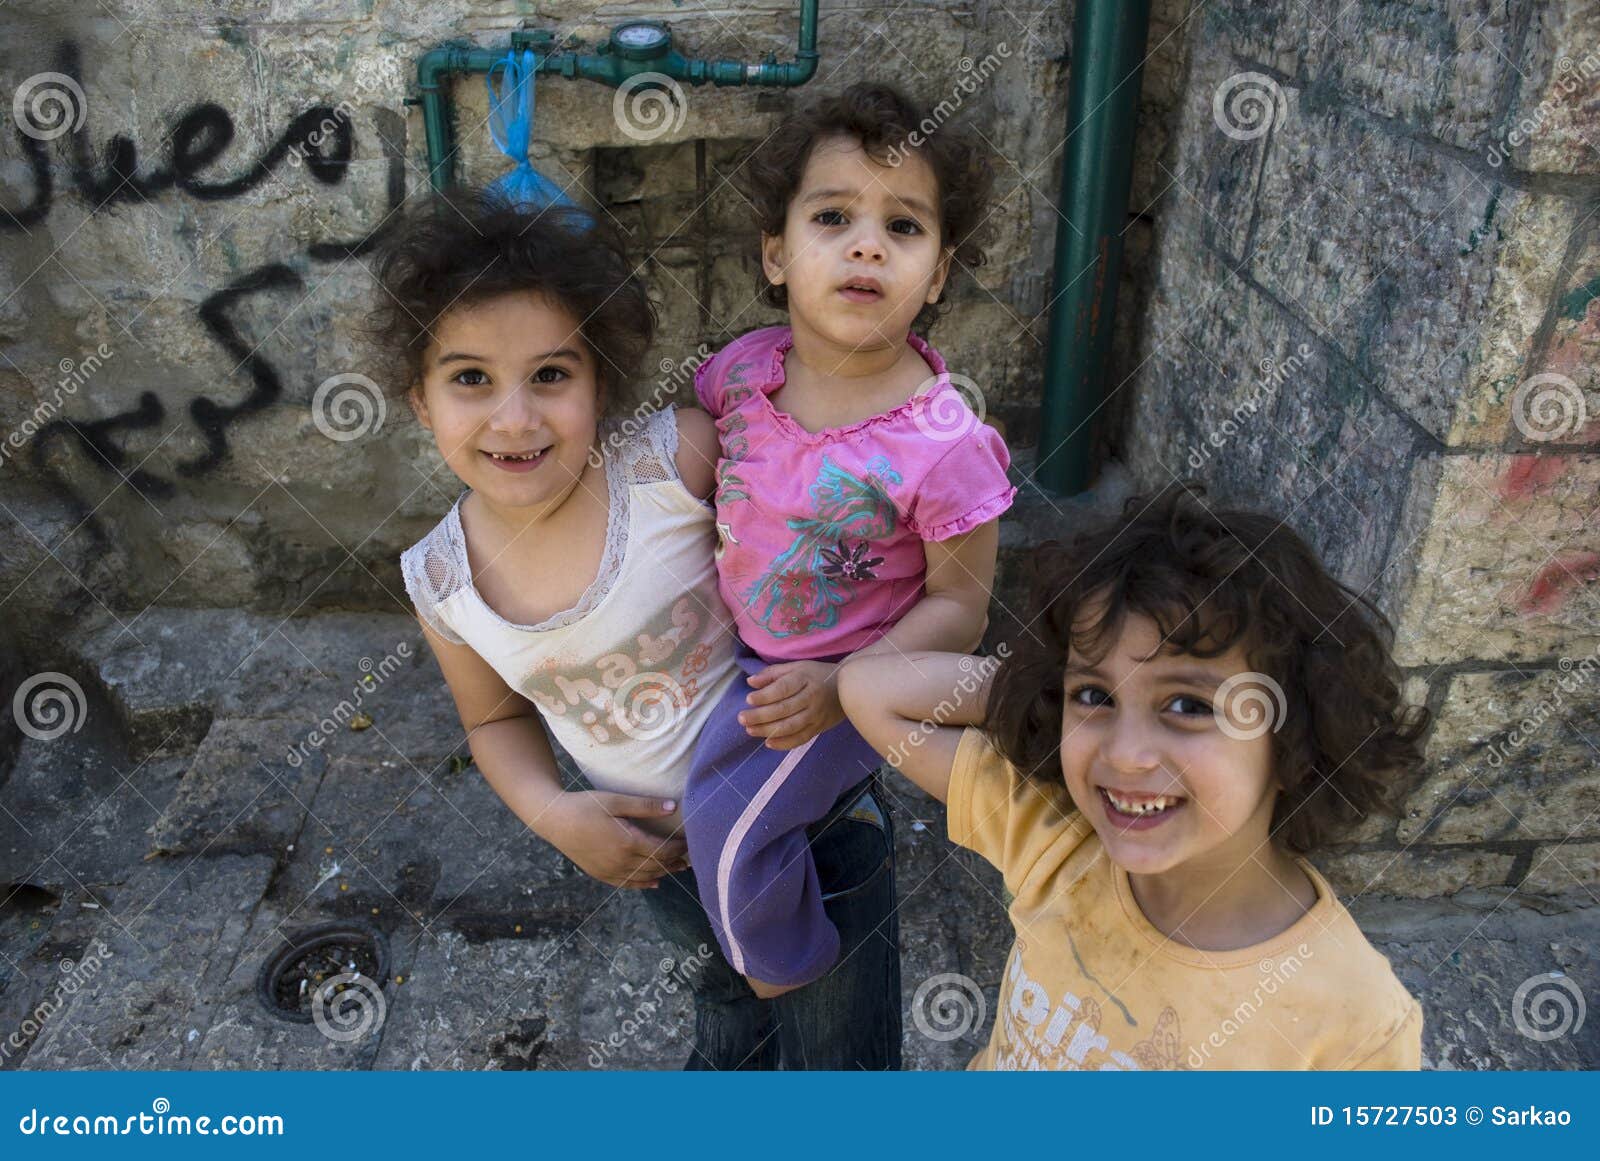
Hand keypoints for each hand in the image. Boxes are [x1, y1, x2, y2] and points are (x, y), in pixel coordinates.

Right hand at [542, 791, 688, 888]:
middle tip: (690, 857)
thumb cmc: (585, 806)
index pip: (663, 850)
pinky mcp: (601, 874)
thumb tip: (673, 807)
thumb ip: (645, 806)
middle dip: (675, 861)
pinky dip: (644, 884)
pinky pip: (628, 884)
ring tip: (679, 869)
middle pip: (657, 866)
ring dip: (663, 873)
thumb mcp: (616, 800)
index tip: (690, 842)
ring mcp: (610, 871)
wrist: (554, 821)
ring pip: (645, 877)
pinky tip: (654, 883)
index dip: (679, 848)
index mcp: (628, 842)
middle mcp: (621, 861)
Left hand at [738, 660, 844, 749]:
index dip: (765, 695)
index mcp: (804, 679)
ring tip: (750, 730)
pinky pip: (800, 739)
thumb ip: (773, 674)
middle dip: (760, 716)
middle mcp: (811, 698)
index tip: (749, 699)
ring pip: (790, 726)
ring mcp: (816, 715)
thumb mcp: (797, 667)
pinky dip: (784, 743)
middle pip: (784, 709)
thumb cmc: (817, 675)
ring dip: (768, 730)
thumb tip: (750, 682)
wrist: (850, 688)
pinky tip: (768, 742)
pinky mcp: (819, 728)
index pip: (783, 689)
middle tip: (742, 718)